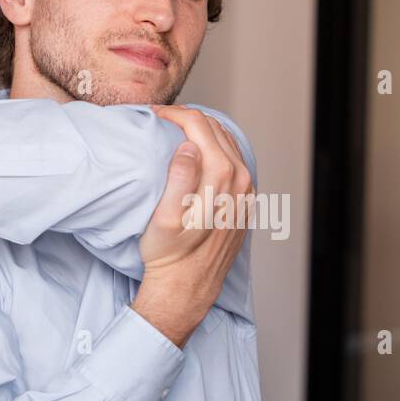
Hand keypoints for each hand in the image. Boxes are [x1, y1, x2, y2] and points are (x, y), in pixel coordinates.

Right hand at [130, 106, 253, 347]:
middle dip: (187, 118)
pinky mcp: (244, 200)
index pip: (199, 126)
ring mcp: (246, 190)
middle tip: (160, 120)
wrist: (187, 286)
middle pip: (214, 129)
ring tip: (174, 131)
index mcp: (221, 177)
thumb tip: (189, 145)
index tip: (154, 116)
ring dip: (201, 131)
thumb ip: (180, 176)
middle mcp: (240, 180)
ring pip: (226, 142)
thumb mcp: (165, 217)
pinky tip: (197, 151)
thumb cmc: (170, 254)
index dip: (174, 114)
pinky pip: (233, 160)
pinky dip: (215, 147)